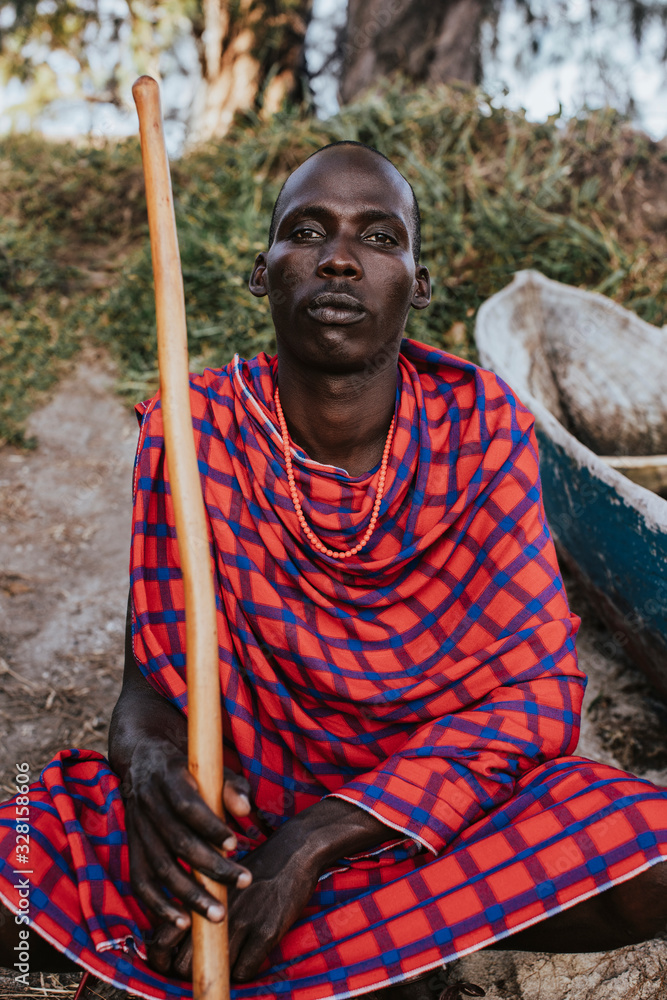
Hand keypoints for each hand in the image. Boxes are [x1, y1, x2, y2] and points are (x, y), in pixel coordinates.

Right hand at [121, 736, 252, 937]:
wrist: (142, 759)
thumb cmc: (187, 767)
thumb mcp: (210, 766)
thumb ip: (230, 785)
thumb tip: (245, 810)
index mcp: (168, 777)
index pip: (187, 806)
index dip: (210, 827)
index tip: (235, 845)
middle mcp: (149, 804)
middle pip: (178, 842)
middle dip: (211, 867)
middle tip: (243, 882)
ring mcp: (137, 828)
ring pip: (160, 867)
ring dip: (189, 894)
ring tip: (217, 914)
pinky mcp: (132, 847)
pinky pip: (140, 882)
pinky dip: (158, 905)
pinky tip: (183, 922)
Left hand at [147, 823, 320, 980]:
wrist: (294, 850)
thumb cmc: (256, 864)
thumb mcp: (219, 875)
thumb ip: (198, 900)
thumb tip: (179, 929)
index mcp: (199, 895)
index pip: (161, 939)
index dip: (159, 961)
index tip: (166, 966)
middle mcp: (216, 910)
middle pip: (184, 965)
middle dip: (189, 974)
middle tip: (201, 968)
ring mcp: (241, 922)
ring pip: (216, 970)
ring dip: (220, 973)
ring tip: (227, 963)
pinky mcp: (266, 932)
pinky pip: (246, 970)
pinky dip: (245, 971)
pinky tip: (250, 958)